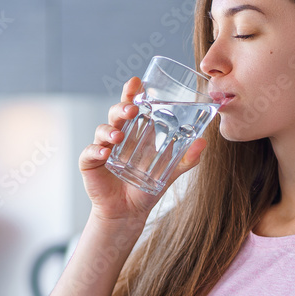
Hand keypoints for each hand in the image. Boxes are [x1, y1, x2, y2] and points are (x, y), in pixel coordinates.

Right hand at [79, 77, 207, 224]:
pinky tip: (105, 153)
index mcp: (135, 132)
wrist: (129, 213)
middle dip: (122, 107)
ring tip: (118, 137)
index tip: (137, 82)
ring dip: (109, 130)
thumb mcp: (171, 172)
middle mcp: (117, 135)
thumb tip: (204, 142)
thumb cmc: (147, 188)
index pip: (132, 106)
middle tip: (132, 109)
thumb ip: (187, 158)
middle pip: (116, 113)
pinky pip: (90, 152)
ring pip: (102, 130)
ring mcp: (102, 147)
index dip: (132, 92)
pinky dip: (96, 150)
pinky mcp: (90, 163)